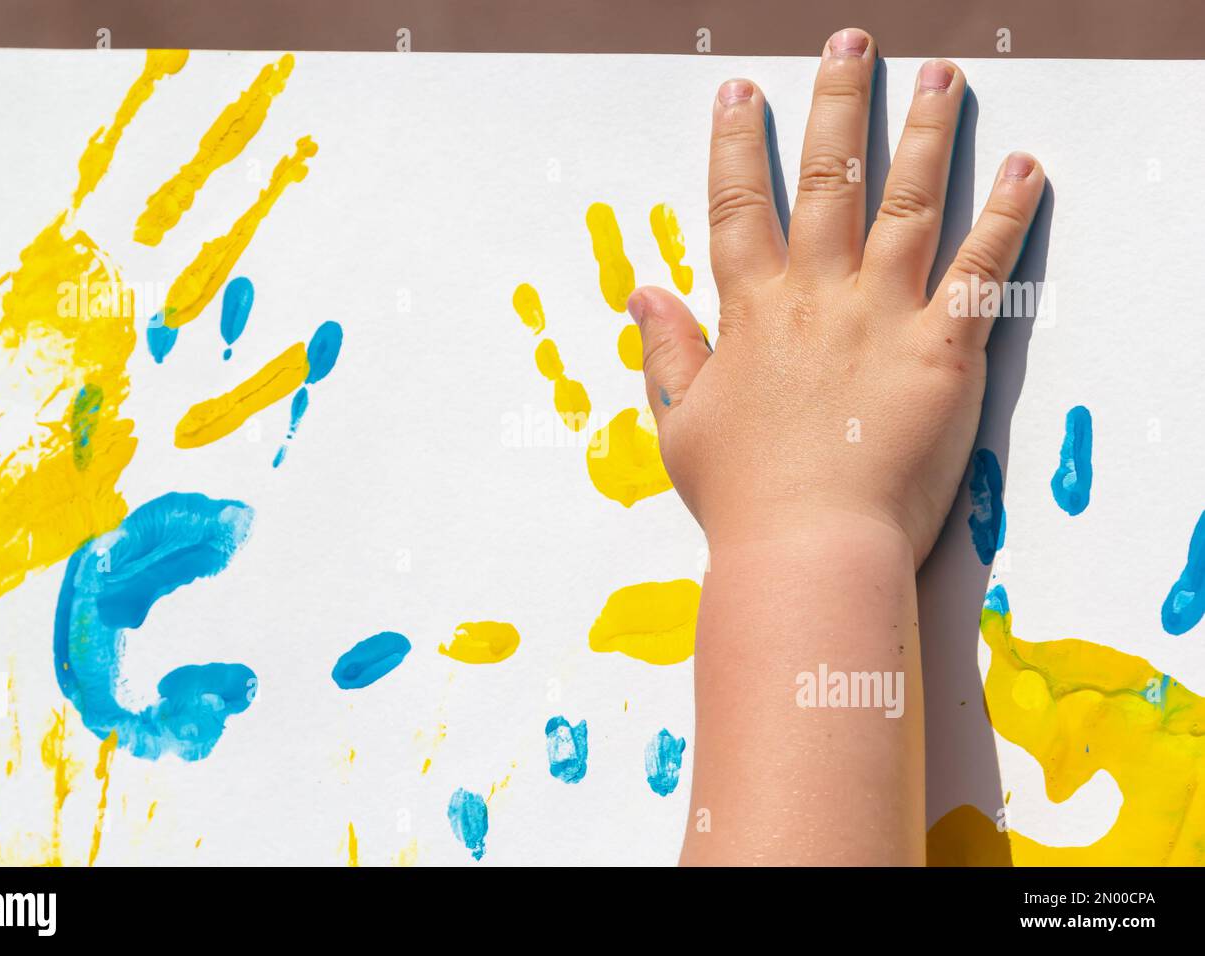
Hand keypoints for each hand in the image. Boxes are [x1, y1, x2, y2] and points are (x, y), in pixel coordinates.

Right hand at [628, 28, 1043, 564]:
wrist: (809, 546)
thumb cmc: (742, 495)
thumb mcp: (680, 423)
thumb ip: (666, 351)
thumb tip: (643, 292)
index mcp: (751, 312)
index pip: (737, 206)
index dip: (736, 143)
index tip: (740, 93)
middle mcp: (816, 295)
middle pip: (826, 179)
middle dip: (838, 105)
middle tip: (850, 44)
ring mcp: (883, 316)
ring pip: (907, 203)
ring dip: (926, 133)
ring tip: (941, 76)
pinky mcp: (944, 349)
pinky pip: (981, 270)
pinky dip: (1007, 216)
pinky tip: (1023, 166)